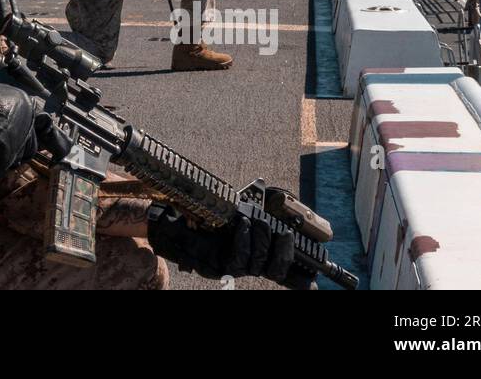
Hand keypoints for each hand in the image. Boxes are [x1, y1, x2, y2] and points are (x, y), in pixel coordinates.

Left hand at [149, 211, 316, 288]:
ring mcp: (229, 268)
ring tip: (257, 221)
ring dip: (261, 241)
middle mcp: (244, 265)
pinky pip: (235, 258)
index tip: (314, 282)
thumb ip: (252, 209)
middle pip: (274, 269)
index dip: (299, 280)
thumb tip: (271, 199)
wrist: (167, 217)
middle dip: (282, 250)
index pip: (280, 272)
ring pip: (256, 264)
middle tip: (281, 230)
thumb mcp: (232, 210)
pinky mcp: (213, 266)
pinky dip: (242, 240)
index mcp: (253, 255)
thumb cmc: (202, 213)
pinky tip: (242, 224)